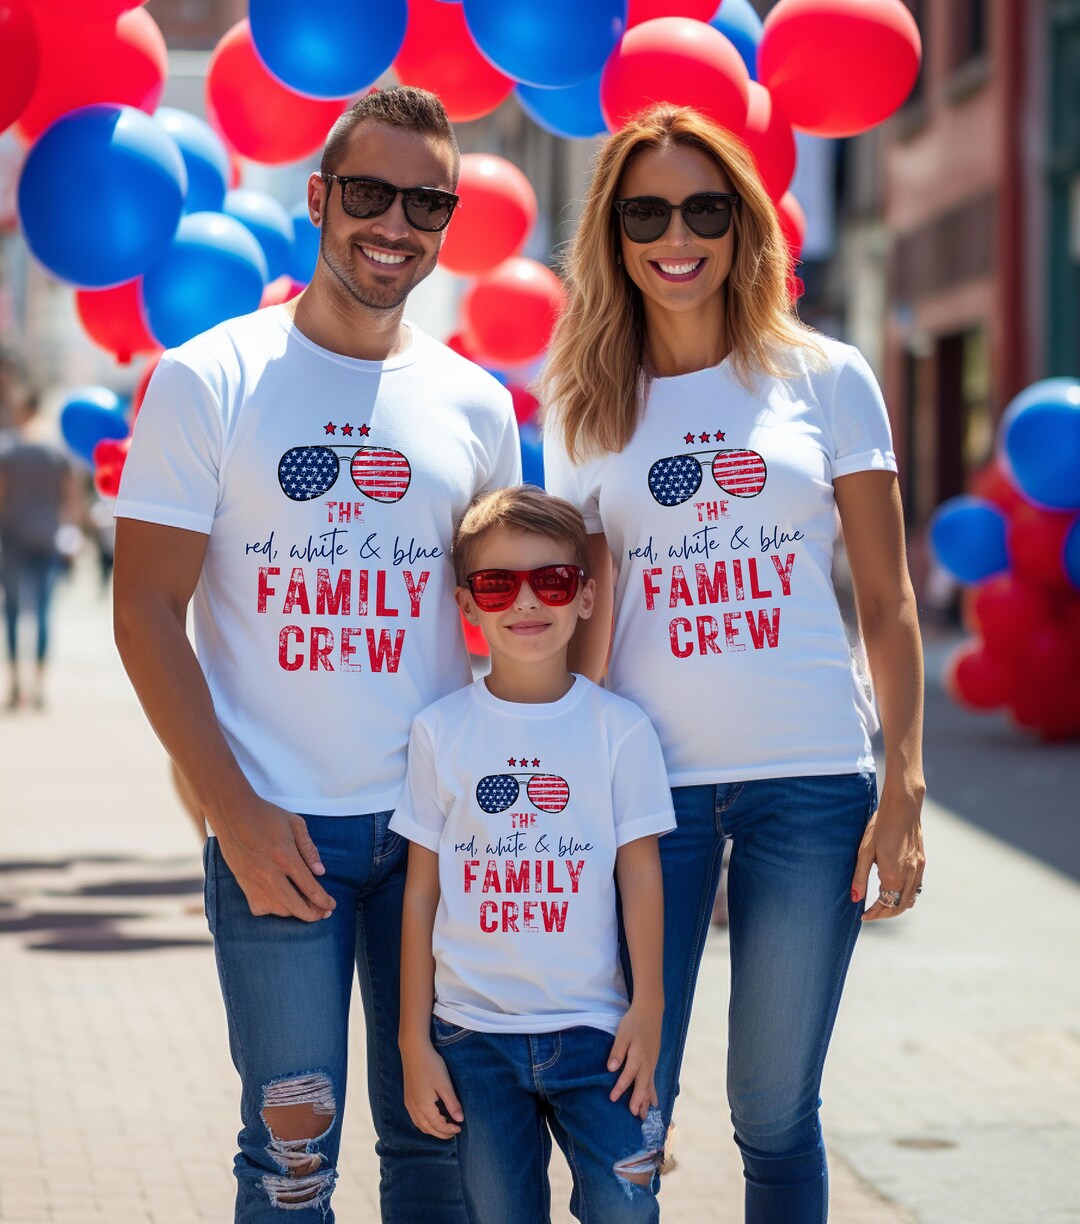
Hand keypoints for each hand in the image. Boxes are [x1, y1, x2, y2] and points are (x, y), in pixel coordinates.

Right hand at [214, 796, 335, 921]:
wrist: (232, 814)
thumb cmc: (266, 815)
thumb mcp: (295, 824)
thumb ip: (309, 849)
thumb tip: (321, 872)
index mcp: (286, 857)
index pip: (310, 887)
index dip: (323, 901)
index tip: (332, 907)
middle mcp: (270, 874)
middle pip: (296, 906)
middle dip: (313, 914)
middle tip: (323, 914)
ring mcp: (255, 883)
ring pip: (279, 910)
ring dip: (295, 911)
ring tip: (305, 905)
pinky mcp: (244, 885)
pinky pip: (261, 908)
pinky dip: (274, 909)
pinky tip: (280, 901)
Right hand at [400, 1038, 463, 1138]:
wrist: (414, 1051)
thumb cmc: (431, 1065)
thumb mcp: (444, 1084)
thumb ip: (452, 1103)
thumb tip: (460, 1119)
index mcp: (424, 1106)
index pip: (438, 1126)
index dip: (449, 1130)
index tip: (460, 1127)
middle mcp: (414, 1108)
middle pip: (428, 1129)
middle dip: (441, 1133)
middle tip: (453, 1132)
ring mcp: (409, 1104)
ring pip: (420, 1125)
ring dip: (432, 1130)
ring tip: (444, 1127)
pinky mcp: (407, 1098)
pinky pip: (415, 1118)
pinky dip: (424, 1124)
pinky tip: (431, 1118)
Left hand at [608, 1002, 661, 1117]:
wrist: (650, 1012)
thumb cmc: (633, 1022)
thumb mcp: (622, 1034)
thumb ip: (617, 1051)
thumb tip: (611, 1068)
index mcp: (638, 1056)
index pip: (628, 1076)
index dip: (620, 1088)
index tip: (613, 1099)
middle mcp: (647, 1063)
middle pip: (642, 1085)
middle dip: (638, 1101)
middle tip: (635, 1115)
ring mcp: (652, 1063)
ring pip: (649, 1085)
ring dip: (647, 1101)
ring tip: (645, 1116)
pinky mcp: (653, 1061)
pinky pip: (653, 1081)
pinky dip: (653, 1093)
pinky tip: (654, 1102)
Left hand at [852, 784, 925, 920]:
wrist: (903, 807)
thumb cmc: (880, 827)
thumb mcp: (864, 851)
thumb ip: (860, 877)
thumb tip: (855, 899)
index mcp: (894, 874)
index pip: (885, 903)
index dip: (874, 913)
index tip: (863, 916)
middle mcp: (910, 875)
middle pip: (900, 906)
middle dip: (886, 913)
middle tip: (871, 913)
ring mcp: (919, 869)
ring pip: (911, 899)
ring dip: (897, 906)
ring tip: (881, 905)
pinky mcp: (922, 862)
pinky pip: (917, 888)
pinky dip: (906, 895)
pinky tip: (895, 890)